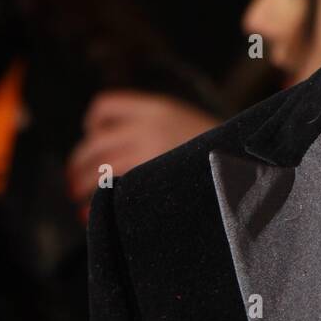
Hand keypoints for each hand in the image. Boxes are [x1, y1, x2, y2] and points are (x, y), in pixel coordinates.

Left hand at [65, 90, 218, 205]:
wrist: (247, 164)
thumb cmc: (217, 150)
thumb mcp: (185, 121)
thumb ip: (153, 125)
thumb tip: (110, 147)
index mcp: (156, 108)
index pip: (105, 106)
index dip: (92, 124)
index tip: (94, 140)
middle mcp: (148, 127)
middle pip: (94, 143)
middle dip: (77, 163)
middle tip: (73, 180)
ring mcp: (149, 154)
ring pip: (96, 168)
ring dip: (80, 185)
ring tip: (78, 200)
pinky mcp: (150, 181)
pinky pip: (107, 191)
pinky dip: (93, 203)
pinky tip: (91, 215)